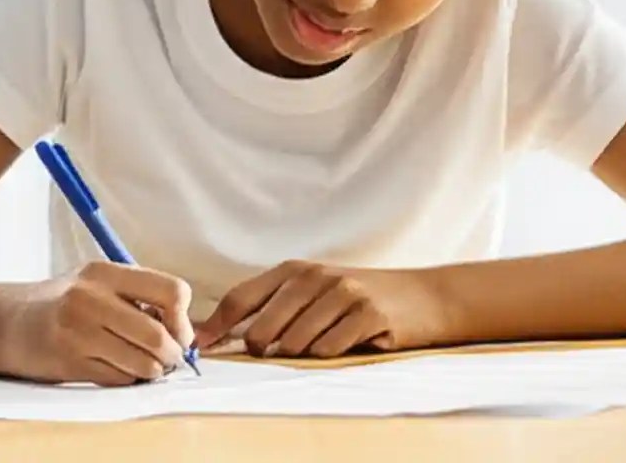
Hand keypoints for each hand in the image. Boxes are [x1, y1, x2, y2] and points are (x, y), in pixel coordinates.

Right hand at [0, 261, 193, 385]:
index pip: (170, 291)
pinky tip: (119, 370)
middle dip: (173, 354)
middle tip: (170, 360)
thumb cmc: (62, 303)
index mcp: (105, 272)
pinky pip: (119, 380)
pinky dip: (129, 380)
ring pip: (142, 363)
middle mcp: (91, 298)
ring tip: (146, 367)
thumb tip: (183, 331)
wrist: (7, 322)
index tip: (178, 331)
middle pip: (157, 334)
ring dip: (153, 371)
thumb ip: (137, 297)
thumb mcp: (96, 283)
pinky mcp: (69, 362)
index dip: (183, 318)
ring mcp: (78, 332)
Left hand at [193, 261, 452, 357]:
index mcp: (294, 270)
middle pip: (263, 327)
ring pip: (295, 343)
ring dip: (302, 354)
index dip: (216, 325)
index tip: (199, 348)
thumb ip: (275, 306)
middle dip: (262, 349)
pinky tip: (349, 342)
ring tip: (324, 342)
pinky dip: (331, 355)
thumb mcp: (316, 290)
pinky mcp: (368, 314)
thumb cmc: (360, 298)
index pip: (241, 297)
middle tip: (278, 352)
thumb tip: (221, 332)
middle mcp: (315, 277)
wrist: (425, 296)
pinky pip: (329, 349)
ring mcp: (342, 293)